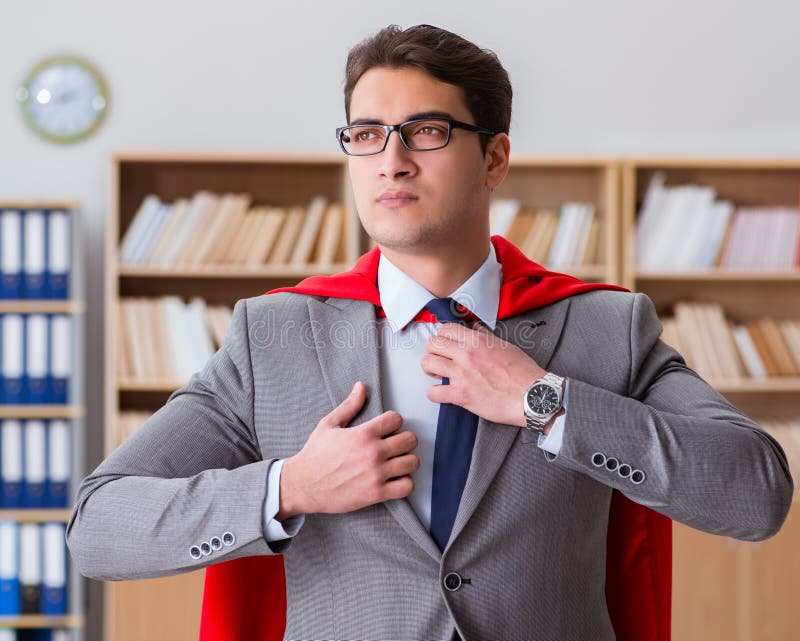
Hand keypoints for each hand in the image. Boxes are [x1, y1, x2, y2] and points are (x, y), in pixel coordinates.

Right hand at [277, 381, 418, 518]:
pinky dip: (405, 482)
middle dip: (404, 440)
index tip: (387, 428)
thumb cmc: (315, 455)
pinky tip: (395, 479)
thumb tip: (361, 387)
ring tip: (397, 461)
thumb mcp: (328, 425)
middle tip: (395, 444)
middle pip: (410, 440)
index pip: (397, 419)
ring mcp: (376, 474)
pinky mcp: (376, 493)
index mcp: (363, 434)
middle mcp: (373, 453)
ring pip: (412, 462)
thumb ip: (349, 406)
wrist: (303, 485)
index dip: (393, 422)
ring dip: (407, 461)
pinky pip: (406, 486)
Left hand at [421, 322, 547, 427]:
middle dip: (434, 350)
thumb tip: (475, 328)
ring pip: (428, 364)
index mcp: (477, 341)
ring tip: (438, 374)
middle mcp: (466, 355)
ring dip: (431, 369)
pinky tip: (442, 393)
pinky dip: (435, 394)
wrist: (533, 396)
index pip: (446, 329)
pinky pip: (433, 393)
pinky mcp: (461, 395)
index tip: (446, 343)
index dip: (444, 336)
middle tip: (440, 358)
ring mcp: (462, 375)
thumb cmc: (524, 374)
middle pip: (432, 343)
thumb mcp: (505, 346)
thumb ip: (486, 336)